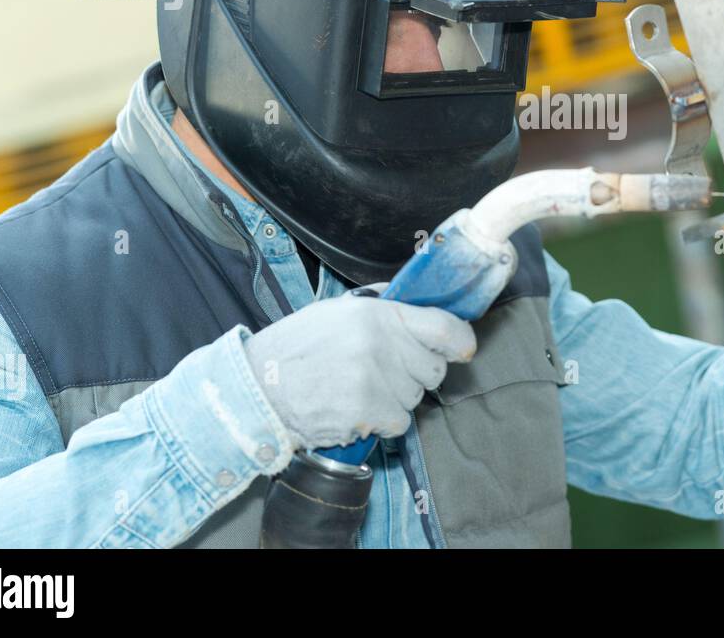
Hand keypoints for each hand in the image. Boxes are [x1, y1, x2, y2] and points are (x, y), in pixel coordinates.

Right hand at [245, 291, 475, 450]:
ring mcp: (376, 379)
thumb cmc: (298, 348)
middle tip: (384, 370)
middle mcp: (381, 344)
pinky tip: (356, 407)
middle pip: (433, 368)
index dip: (461, 340)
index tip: (462, 348)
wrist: (260, 386)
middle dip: (416, 372)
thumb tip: (420, 302)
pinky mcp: (368, 411)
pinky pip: (401, 422)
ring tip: (359, 387)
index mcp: (377, 313)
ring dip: (396, 397)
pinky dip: (383, 421)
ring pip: (416, 396)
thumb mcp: (337, 310)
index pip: (443, 327)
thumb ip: (382, 305)